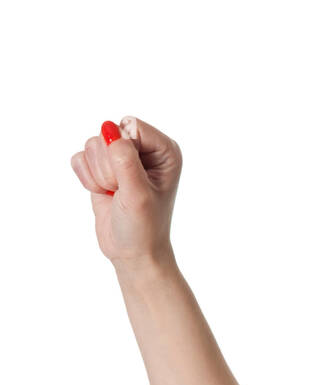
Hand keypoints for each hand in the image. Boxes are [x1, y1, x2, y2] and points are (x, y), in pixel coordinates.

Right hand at [69, 115, 181, 270]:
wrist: (133, 254)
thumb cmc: (144, 228)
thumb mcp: (137, 194)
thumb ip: (125, 159)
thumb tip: (109, 129)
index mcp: (164, 150)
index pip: (130, 126)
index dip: (124, 152)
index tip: (134, 180)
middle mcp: (144, 148)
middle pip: (108, 134)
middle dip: (109, 167)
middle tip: (123, 191)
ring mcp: (121, 156)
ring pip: (92, 145)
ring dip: (99, 176)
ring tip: (115, 194)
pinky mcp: (101, 167)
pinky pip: (80, 158)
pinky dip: (87, 179)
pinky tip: (103, 194)